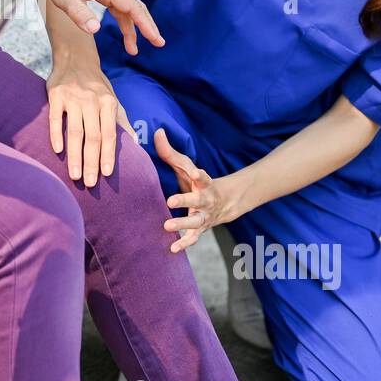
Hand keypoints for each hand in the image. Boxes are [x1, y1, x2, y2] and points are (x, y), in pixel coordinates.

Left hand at [33, 0, 163, 53]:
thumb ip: (79, 13)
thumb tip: (96, 29)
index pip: (133, 8)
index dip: (145, 24)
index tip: (155, 39)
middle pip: (136, 8)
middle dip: (148, 26)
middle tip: (158, 44)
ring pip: (127, 8)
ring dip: (133, 27)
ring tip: (132, 49)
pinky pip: (118, 6)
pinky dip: (124, 19)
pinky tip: (124, 30)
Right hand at [46, 59, 139, 186]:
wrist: (76, 58)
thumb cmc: (96, 85)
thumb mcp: (113, 100)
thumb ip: (122, 121)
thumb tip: (135, 143)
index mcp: (108, 103)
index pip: (109, 134)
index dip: (108, 155)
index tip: (106, 174)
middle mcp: (92, 101)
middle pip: (93, 137)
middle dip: (91, 162)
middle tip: (89, 183)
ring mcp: (73, 98)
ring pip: (75, 132)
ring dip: (75, 156)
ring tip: (74, 175)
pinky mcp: (55, 95)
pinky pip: (55, 118)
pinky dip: (56, 135)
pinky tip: (57, 151)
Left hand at [153, 128, 253, 252]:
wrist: (224, 202)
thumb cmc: (196, 181)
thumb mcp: (185, 166)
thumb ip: (170, 152)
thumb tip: (157, 131)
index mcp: (203, 182)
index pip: (202, 176)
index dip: (198, 174)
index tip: (194, 172)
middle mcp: (206, 199)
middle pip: (198, 200)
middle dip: (185, 200)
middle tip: (171, 201)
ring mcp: (204, 215)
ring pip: (195, 221)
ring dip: (182, 224)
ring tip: (166, 226)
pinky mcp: (200, 228)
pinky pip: (193, 238)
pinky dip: (184, 243)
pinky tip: (172, 249)